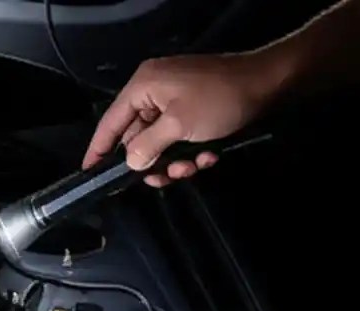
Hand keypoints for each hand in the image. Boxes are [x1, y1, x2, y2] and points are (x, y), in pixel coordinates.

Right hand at [82, 53, 279, 185]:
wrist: (271, 83)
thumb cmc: (220, 98)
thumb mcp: (179, 125)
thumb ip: (147, 146)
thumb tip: (130, 162)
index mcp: (143, 87)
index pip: (110, 123)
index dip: (98, 149)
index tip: (88, 172)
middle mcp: (154, 92)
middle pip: (137, 138)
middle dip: (152, 161)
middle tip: (165, 177)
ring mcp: (175, 102)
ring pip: (160, 143)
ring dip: (174, 161)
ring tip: (193, 166)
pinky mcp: (193, 111)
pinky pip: (179, 138)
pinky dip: (191, 151)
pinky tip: (208, 155)